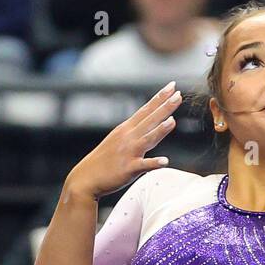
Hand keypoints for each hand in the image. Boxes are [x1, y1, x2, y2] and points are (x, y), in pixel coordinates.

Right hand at [66, 82, 181, 199]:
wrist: (86, 178)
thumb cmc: (104, 161)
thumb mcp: (118, 140)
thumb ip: (135, 133)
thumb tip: (151, 126)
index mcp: (126, 129)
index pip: (146, 110)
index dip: (159, 98)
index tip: (172, 86)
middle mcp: (128, 137)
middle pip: (150, 120)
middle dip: (164, 107)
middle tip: (179, 95)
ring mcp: (128, 152)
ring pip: (147, 139)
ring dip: (160, 130)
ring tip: (173, 121)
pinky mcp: (128, 169)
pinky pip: (143, 166)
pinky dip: (154, 163)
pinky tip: (165, 161)